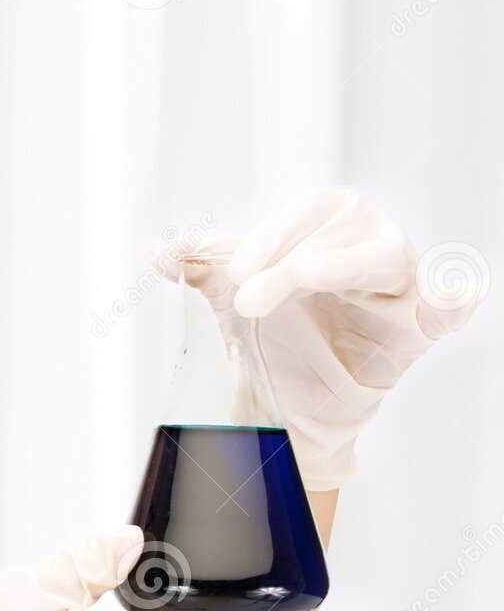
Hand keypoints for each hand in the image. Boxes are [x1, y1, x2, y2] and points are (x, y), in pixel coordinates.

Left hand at [155, 188, 480, 489]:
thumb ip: (198, 269)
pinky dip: (453, 299)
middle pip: (344, 227)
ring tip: (309, 277)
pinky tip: (452, 296)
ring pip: (385, 256)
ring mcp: (396, 286)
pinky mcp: (415, 330)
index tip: (234, 271)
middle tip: (249, 298)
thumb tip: (156, 249)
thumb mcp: (227, 298)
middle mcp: (366, 244)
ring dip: (342, 264)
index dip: (271, 233)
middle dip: (291, 258)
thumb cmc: (270, 335)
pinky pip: (446, 309)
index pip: (309, 208)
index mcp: (326, 225)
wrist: (286, 402)